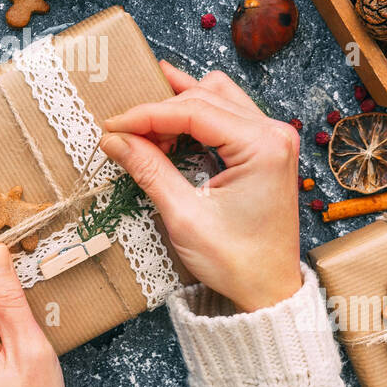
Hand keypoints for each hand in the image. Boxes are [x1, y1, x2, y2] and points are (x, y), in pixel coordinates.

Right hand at [98, 62, 302, 311]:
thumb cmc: (237, 262)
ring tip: (145, 129)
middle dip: (159, 111)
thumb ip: (149, 169)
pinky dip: (195, 117)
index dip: (146, 115)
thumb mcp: (185, 216)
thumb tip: (115, 139)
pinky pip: (227, 114)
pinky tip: (169, 129)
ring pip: (216, 96)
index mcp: (263, 146)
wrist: (269, 291)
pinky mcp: (267, 148)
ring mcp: (273, 138)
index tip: (112, 126)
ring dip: (178, 107)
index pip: (194, 110)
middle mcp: (274, 132)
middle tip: (123, 132)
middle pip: (205, 96)